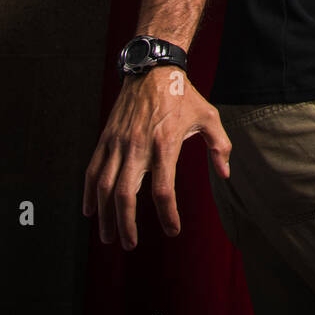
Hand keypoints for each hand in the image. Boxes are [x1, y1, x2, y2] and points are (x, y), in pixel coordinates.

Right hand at [82, 70, 230, 249]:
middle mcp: (138, 146)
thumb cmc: (184, 95)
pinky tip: (90, 210)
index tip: (172, 231)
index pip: (163, 190)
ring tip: (107, 236)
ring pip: (103, 186)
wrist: (154, 69)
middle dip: (125, 224)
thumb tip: (225, 173)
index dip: (167, 215)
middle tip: (129, 244)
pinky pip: (92, 170)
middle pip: (125, 195)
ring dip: (104, 215)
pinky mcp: (106, 138)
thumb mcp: (210, 116)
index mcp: (165, 144)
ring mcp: (118, 143)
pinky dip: (89, 193)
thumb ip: (220, 145)